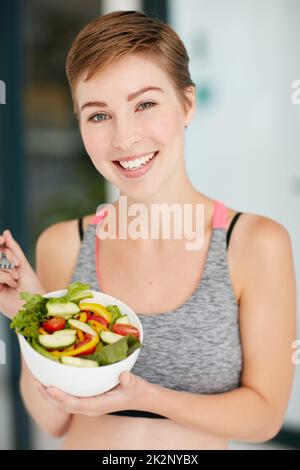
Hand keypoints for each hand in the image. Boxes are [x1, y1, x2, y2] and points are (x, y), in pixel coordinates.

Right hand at [0, 230, 44, 318]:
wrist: (34, 304)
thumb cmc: (31, 286)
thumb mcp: (22, 264)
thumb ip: (13, 248)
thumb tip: (6, 232)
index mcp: (5, 265)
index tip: (1, 240)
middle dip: (7, 257)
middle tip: (17, 264)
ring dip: (8, 270)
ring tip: (16, 279)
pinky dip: (4, 277)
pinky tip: (11, 284)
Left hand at [33, 371, 151, 416]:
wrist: (141, 398)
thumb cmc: (137, 390)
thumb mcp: (135, 384)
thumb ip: (129, 380)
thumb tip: (123, 376)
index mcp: (99, 406)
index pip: (76, 404)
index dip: (61, 398)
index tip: (50, 388)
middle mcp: (91, 408)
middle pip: (64, 406)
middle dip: (49, 396)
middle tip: (36, 383)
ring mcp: (89, 406)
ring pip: (64, 404)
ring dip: (50, 395)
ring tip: (38, 382)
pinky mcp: (88, 401)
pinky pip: (69, 400)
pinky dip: (58, 393)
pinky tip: (52, 382)